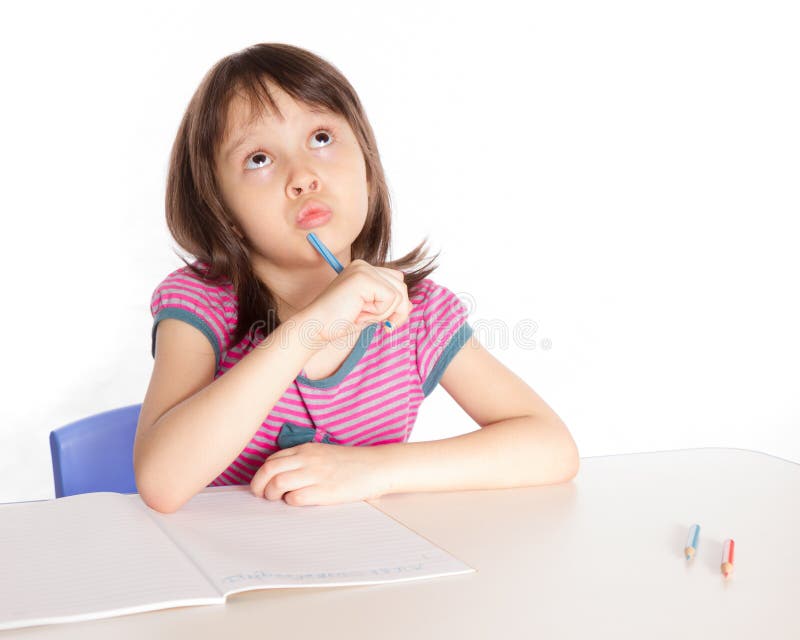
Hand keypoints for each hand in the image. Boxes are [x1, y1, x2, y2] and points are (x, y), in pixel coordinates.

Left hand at [249, 442, 389, 505]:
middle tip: (260, 495)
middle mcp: (308, 459)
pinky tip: (297, 502)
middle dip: (258, 485)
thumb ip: (303, 460)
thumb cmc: (352, 463)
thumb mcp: (324, 453)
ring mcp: (316, 475)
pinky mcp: (325, 491)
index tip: (262, 483)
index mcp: (307, 449)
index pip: (272, 459)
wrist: (378, 466)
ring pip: (277, 484)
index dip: (262, 473)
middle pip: (269, 470)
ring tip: (277, 500)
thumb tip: (280, 476)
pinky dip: (290, 502)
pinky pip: (295, 498)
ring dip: (271, 495)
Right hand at [296, 259, 412, 347]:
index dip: (395, 305)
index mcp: (364, 270)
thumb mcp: (371, 312)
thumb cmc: (339, 322)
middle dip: (394, 310)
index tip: (382, 321)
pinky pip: (390, 298)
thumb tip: (410, 305)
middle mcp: (364, 266)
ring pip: (399, 293)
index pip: (397, 282)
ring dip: (384, 313)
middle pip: (401, 286)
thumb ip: (389, 304)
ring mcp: (363, 270)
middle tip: (371, 320)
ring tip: (361, 315)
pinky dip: (378, 313)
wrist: (315, 327)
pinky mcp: (364, 278)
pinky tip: (359, 313)